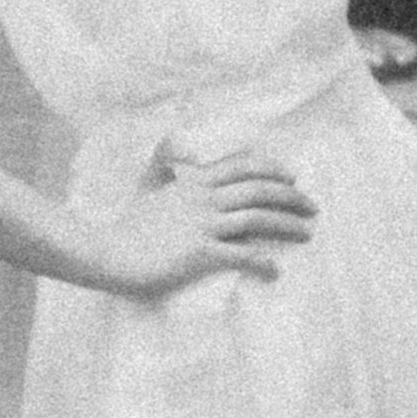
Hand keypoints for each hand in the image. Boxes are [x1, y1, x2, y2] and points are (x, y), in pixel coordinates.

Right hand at [90, 140, 316, 296]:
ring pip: (257, 219)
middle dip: (292, 197)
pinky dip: (263, 262)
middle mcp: (202, 199)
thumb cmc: (126, 225)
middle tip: (313, 207)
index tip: (294, 178)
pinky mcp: (198, 254)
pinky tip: (275, 270)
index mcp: (193, 182)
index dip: (273, 170)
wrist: (103, 252)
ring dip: (288, 225)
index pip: (243, 166)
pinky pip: (241, 256)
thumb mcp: (148, 186)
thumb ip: (165, 166)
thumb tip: (174, 146)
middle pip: (260, 190)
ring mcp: (202, 226)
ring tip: (307, 233)